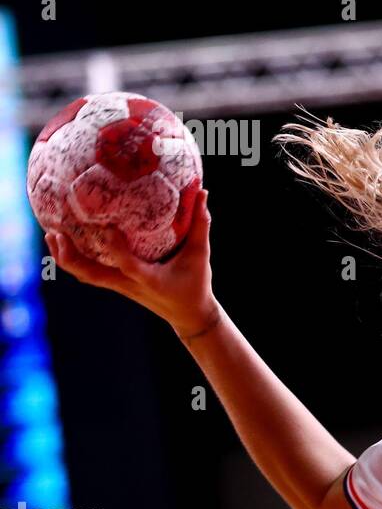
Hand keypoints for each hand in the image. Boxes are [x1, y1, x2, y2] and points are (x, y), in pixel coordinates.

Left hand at [44, 188, 218, 338]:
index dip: (115, 248)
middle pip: (91, 275)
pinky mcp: (117, 286)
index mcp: (149, 279)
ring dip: (66, 258)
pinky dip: (74, 262)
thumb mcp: (200, 256)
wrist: (188, 315)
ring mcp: (120, 287)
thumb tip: (202, 193)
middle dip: (70, 256)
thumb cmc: (195, 284)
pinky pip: (89, 274)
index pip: (127, 265)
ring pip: (85, 276)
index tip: (106, 227)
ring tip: (52, 235)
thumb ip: (200, 226)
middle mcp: (129, 284)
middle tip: (55, 231)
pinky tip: (67, 246)